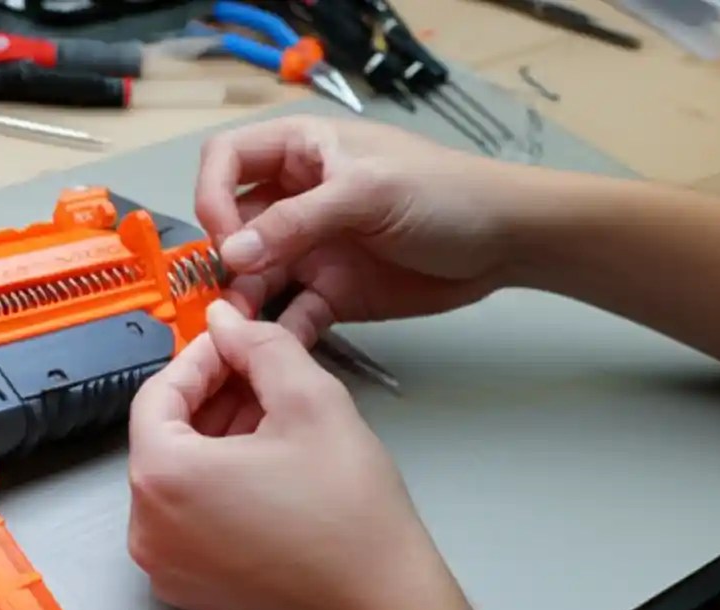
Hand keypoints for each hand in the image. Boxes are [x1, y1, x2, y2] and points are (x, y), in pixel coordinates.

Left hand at [125, 299, 430, 609]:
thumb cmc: (351, 519)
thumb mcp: (310, 401)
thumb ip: (260, 346)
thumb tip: (226, 321)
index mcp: (162, 477)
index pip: (159, 393)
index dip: (201, 358)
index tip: (235, 340)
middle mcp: (147, 527)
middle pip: (166, 436)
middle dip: (214, 397)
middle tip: (263, 375)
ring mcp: (165, 565)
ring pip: (179, 476)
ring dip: (219, 438)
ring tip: (276, 420)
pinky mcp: (190, 589)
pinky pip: (189, 517)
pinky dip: (218, 484)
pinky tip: (269, 468)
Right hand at [195, 114, 545, 346]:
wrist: (506, 241)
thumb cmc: (444, 193)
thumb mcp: (368, 193)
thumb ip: (296, 221)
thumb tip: (231, 254)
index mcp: (301, 152)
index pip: (227, 160)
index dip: (213, 194)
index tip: (223, 237)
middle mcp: (296, 198)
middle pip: (231, 224)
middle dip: (220, 258)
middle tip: (221, 294)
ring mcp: (311, 248)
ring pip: (254, 274)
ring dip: (242, 300)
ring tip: (240, 329)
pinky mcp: (332, 292)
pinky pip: (290, 313)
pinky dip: (278, 330)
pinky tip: (276, 346)